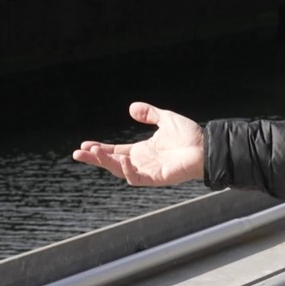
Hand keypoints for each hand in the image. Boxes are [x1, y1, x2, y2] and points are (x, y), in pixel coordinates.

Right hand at [72, 102, 204, 185]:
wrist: (206, 146)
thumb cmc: (190, 135)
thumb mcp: (166, 119)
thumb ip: (149, 114)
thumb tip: (131, 107)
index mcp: (142, 150)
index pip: (115, 151)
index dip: (100, 149)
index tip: (84, 145)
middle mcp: (142, 162)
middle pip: (112, 162)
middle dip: (95, 158)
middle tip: (78, 153)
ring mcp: (148, 171)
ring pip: (120, 170)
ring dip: (106, 162)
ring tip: (93, 152)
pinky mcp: (156, 178)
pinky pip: (136, 178)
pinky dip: (128, 170)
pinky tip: (122, 159)